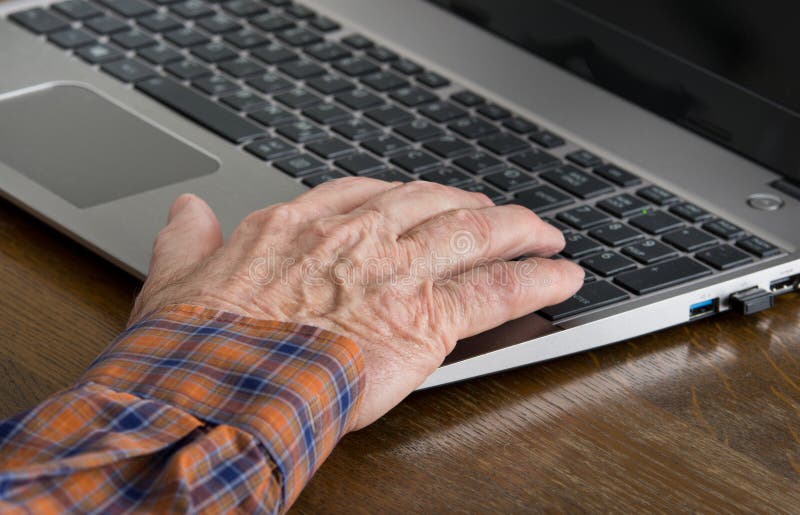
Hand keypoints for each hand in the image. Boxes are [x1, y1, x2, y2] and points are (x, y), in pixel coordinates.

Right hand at [129, 178, 583, 429]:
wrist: (219, 391)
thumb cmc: (197, 349)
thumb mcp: (173, 282)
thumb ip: (187, 241)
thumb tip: (188, 212)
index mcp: (298, 225)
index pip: (369, 194)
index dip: (405, 196)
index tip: (424, 201)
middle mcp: (356, 237)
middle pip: (434, 203)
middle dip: (472, 206)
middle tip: (496, 213)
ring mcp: (395, 272)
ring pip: (476, 234)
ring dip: (518, 229)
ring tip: (546, 234)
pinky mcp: (427, 319)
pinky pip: (496, 291)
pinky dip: (536, 281)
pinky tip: (563, 277)